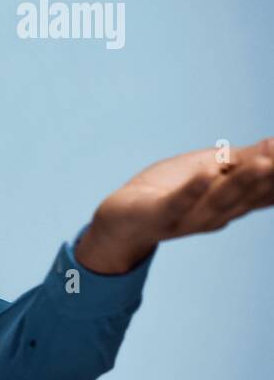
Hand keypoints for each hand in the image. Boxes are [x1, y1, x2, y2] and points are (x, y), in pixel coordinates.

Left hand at [75, 137, 273, 273]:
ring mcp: (187, 217)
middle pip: (248, 196)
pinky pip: (177, 204)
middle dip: (271, 178)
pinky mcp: (158, 216)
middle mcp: (216, 214)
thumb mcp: (209, 167)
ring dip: (242, 183)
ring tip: (263, 164)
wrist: (120, 219)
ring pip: (219, 200)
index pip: (264, 192)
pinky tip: (207, 174)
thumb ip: (242, 160)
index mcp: (230, 203)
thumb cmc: (168, 189)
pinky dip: (193, 190)